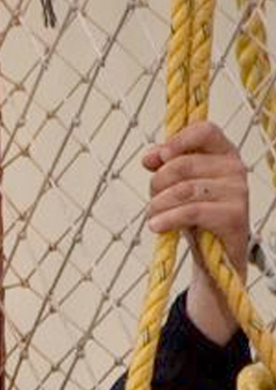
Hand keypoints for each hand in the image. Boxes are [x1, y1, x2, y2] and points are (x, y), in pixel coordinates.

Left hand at [143, 121, 248, 344]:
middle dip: (157, 184)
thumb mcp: (177, 188)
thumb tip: (151, 156)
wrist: (216, 259)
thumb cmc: (196, 218)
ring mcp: (238, 191)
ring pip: (183, 189)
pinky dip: (167, 219)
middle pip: (182, 164)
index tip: (155, 159)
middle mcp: (235, 168)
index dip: (177, 141)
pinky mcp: (234, 216)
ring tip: (154, 218)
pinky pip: (191, 211)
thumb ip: (166, 168)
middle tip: (153, 201)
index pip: (204, 130)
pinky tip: (156, 227)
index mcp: (224, 153)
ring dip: (158, 205)